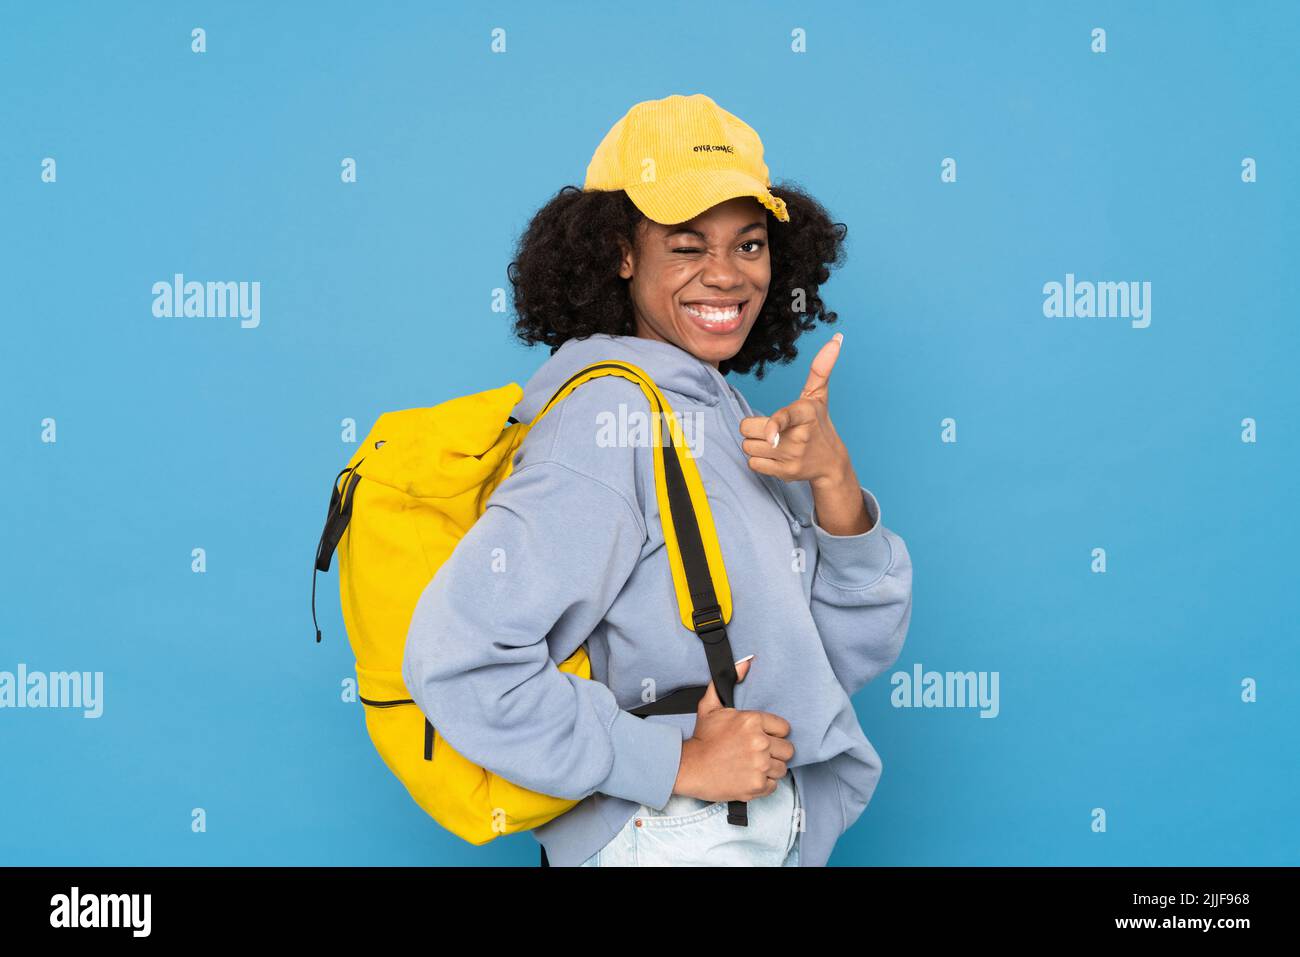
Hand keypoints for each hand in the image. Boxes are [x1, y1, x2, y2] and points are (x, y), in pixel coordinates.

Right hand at [673, 656, 794, 802]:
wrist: (689, 767)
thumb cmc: (702, 738)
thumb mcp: (712, 705)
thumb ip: (729, 681)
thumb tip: (745, 662)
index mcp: (753, 721)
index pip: (784, 728)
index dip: (774, 733)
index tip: (762, 738)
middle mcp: (760, 742)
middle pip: (788, 750)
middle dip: (775, 752)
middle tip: (759, 754)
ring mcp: (759, 765)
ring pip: (782, 768)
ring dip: (770, 769)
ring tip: (753, 766)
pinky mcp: (757, 785)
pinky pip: (773, 785)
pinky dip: (763, 784)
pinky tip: (749, 777)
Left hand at [739, 332, 850, 488]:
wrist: (830, 461)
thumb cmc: (818, 423)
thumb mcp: (818, 395)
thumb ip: (821, 367)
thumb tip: (838, 337)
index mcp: (805, 413)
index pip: (784, 418)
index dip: (775, 425)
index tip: (771, 434)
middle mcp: (799, 436)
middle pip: (749, 429)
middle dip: (754, 428)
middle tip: (772, 428)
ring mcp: (792, 456)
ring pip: (748, 447)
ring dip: (755, 444)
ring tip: (775, 442)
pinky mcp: (785, 473)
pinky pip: (753, 464)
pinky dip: (758, 460)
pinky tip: (774, 456)